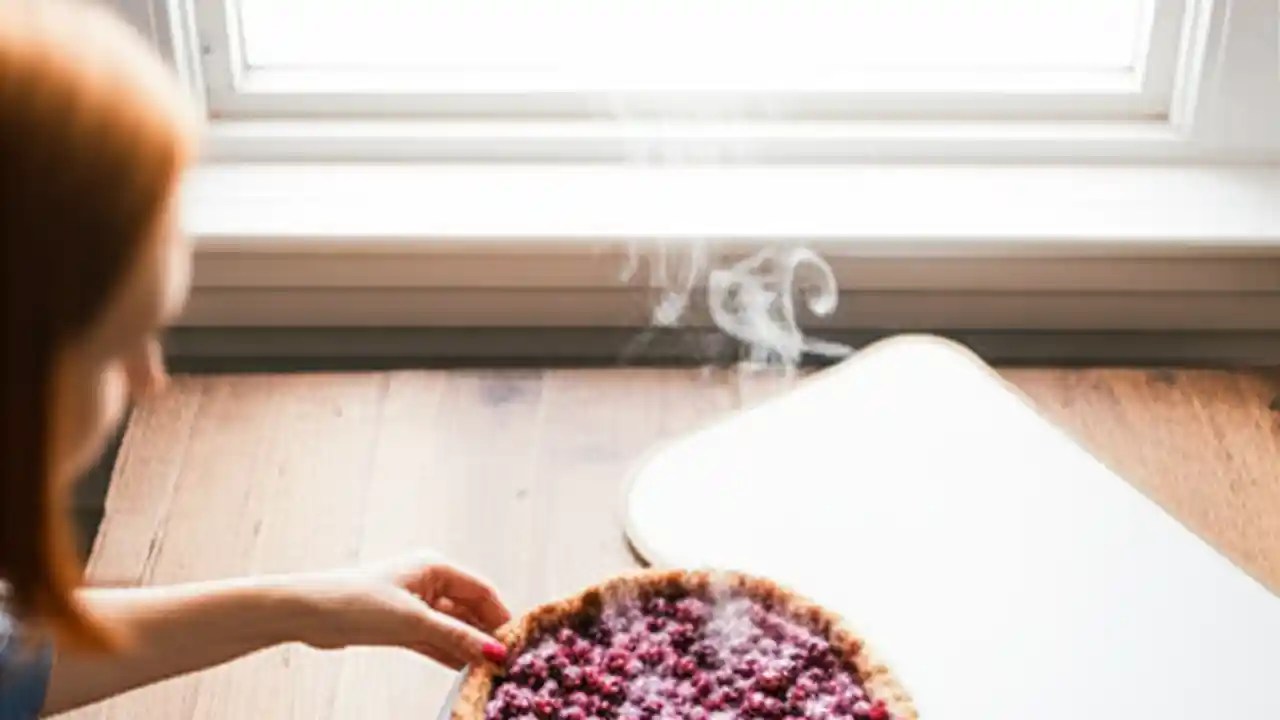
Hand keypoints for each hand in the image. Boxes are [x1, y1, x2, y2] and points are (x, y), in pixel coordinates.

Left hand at [288, 552, 512, 668]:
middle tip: (506, 660)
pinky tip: (462, 668)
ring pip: (451, 625)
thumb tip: (494, 652)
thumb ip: (456, 637)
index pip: (481, 590)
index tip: (518, 641)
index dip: (501, 615)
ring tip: (488, 669)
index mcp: (434, 567)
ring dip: (467, 645)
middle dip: (486, 633)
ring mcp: (412, 603)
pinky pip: (433, 638)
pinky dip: (446, 651)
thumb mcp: (413, 622)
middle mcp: (427, 581)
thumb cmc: (356, 604)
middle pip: (468, 608)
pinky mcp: (398, 623)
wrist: (306, 612)